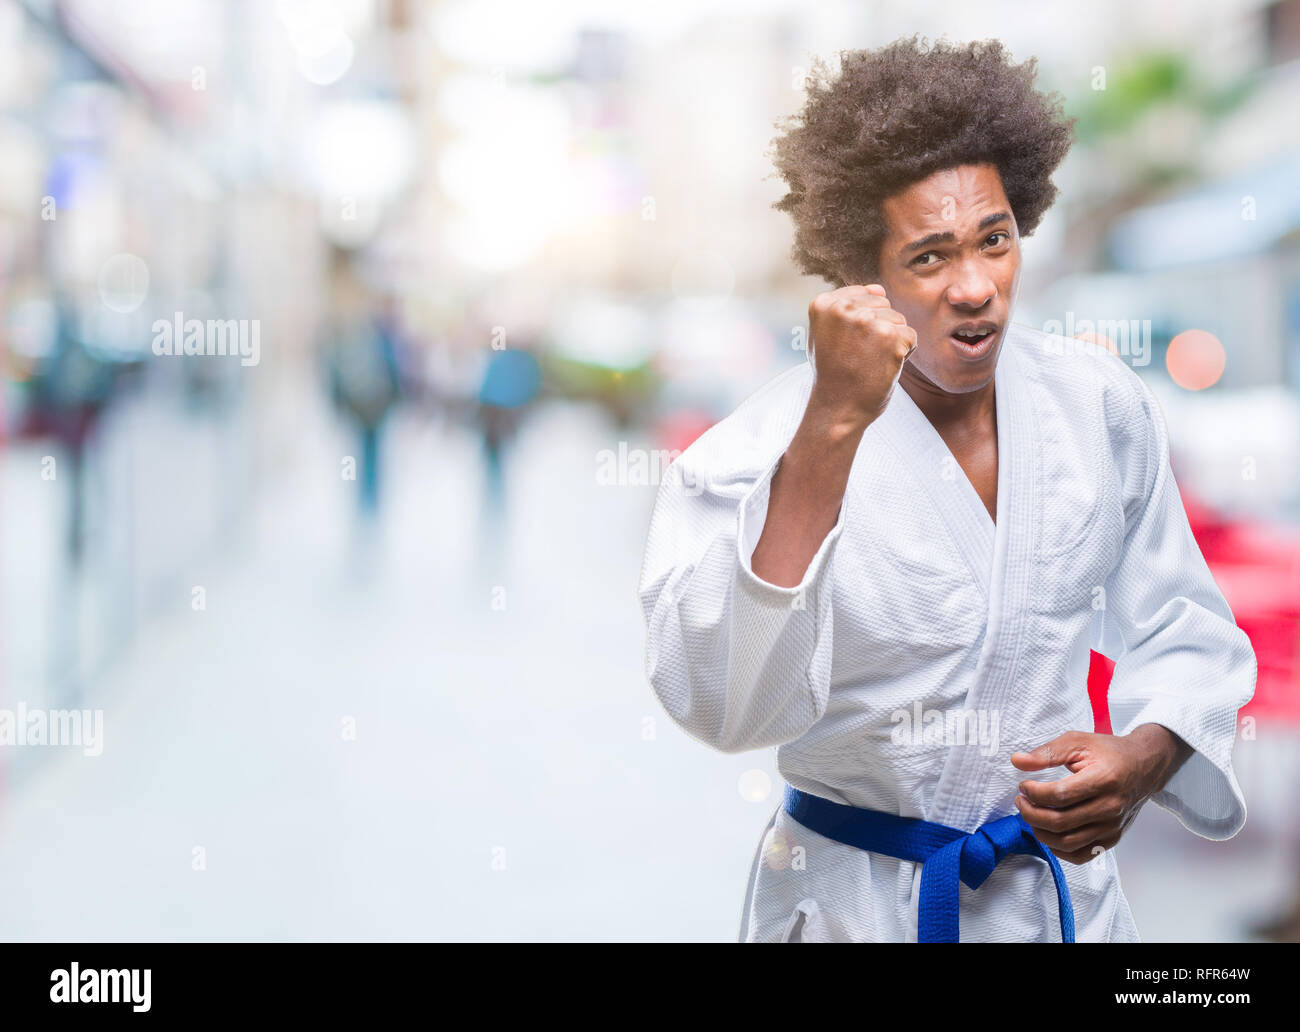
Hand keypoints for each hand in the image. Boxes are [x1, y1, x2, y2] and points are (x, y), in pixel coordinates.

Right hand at [805, 284, 916, 430]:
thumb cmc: (833, 374)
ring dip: (891, 343)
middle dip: (879, 330)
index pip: (864, 296)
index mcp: (824, 303)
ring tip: (869, 363)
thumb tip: (879, 288)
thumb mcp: (826, 335)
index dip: (861, 324)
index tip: (845, 347)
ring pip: (899, 320)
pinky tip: (882, 368)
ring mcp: (867, 321)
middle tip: (859, 356)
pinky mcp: (890, 336)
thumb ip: (845, 308)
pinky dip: (903, 355)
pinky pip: (910, 337)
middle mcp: (843, 308)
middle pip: (883, 305)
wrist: (838, 410)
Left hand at [1009, 725, 1191, 864]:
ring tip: (1031, 816)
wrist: (1144, 766)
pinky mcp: (1112, 838)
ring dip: (1041, 832)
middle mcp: (1110, 807)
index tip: (1024, 786)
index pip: (1059, 796)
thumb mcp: (1079, 742)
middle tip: (1021, 801)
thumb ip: (1047, 752)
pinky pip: (1081, 854)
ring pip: (1067, 842)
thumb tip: (1018, 761)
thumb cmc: (1112, 753)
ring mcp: (1112, 826)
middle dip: (1031, 813)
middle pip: (1060, 822)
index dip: (1034, 793)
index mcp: (1103, 780)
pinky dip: (1059, 849)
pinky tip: (1048, 834)